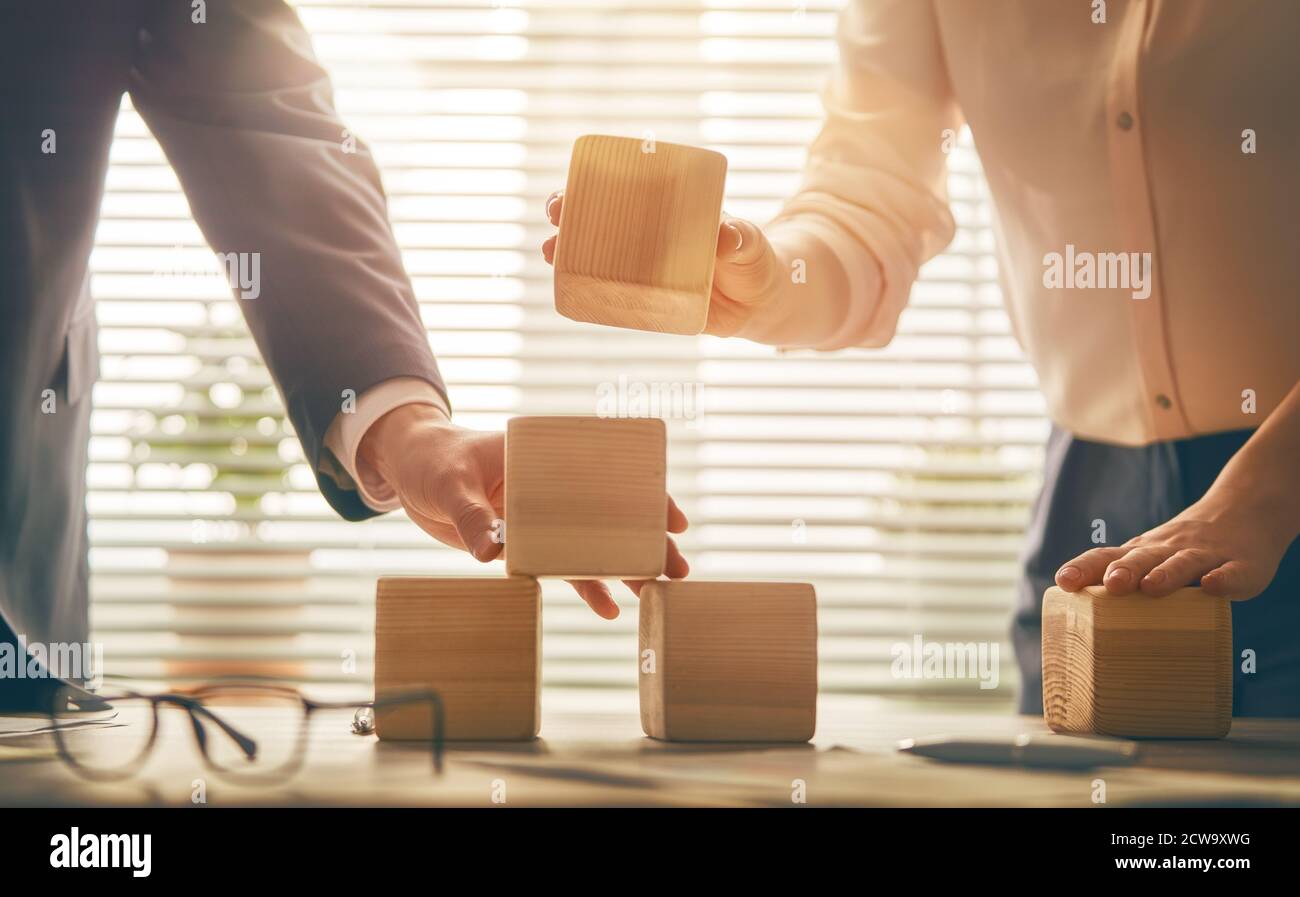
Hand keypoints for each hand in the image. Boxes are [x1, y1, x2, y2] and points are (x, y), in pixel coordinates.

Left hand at [357, 403, 689, 617]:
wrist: (410, 472)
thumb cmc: (434, 461)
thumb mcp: (450, 484)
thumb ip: (472, 516)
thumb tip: (493, 550)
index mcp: (547, 457)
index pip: (608, 473)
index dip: (645, 495)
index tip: (672, 519)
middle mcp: (554, 487)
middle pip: (611, 514)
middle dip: (646, 541)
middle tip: (677, 568)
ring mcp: (544, 516)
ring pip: (594, 545)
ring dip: (623, 569)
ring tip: (653, 592)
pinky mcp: (527, 542)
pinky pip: (562, 567)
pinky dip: (585, 587)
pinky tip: (608, 608)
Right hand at [541, 191, 782, 336]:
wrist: (763, 302)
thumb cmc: (755, 258)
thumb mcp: (750, 242)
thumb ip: (740, 236)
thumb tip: (727, 234)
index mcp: (669, 213)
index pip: (626, 193)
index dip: (595, 187)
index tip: (574, 185)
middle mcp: (651, 239)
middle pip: (601, 224)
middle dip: (571, 218)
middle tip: (554, 218)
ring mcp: (647, 271)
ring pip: (600, 259)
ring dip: (572, 255)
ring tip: (551, 254)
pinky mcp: (650, 303)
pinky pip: (615, 297)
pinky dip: (593, 294)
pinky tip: (575, 293)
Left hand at [1054, 486, 1293, 600]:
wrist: (1244, 512)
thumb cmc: (1180, 549)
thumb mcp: (1147, 557)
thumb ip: (1116, 577)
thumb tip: (1074, 617)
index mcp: (1142, 552)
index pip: (1107, 557)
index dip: (1085, 568)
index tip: (1064, 581)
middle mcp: (1168, 550)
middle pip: (1142, 558)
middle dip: (1124, 571)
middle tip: (1111, 584)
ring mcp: (1205, 556)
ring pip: (1183, 563)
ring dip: (1167, 574)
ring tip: (1151, 587)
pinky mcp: (1241, 566)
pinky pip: (1232, 573)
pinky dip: (1222, 580)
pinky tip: (1212, 586)